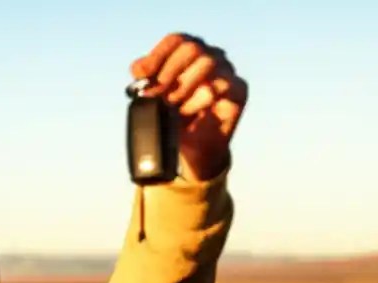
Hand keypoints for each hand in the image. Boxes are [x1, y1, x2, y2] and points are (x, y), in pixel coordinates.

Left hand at [131, 33, 248, 181]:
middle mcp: (210, 55)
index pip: (176, 40)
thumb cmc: (172, 116)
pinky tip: (187, 113)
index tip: (143, 75)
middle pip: (192, 48)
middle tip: (157, 95)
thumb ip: (144, 80)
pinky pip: (222, 86)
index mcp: (188, 52)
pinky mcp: (239, 89)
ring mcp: (227, 70)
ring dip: (184, 87)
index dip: (157, 55)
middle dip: (170, 72)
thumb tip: (138, 69)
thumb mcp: (152, 98)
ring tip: (172, 107)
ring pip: (208, 64)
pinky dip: (199, 101)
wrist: (192, 147)